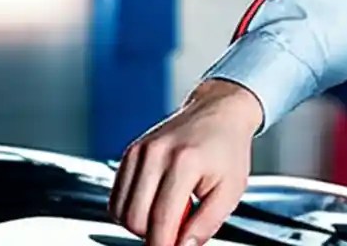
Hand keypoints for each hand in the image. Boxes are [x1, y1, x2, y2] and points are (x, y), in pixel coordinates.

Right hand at [109, 79, 263, 245]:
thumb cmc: (227, 150)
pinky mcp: (129, 153)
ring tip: (171, 210)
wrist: (219, 113)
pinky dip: (132, 209)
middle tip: (179, 227)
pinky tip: (156, 201)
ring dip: (141, 223)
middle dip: (154, 234)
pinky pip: (117, 197)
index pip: (161, 220)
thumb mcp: (230, 191)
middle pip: (135, 219)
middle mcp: (155, 154)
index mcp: (184, 162)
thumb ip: (206, 224)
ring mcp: (138, 151)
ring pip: (120, 211)